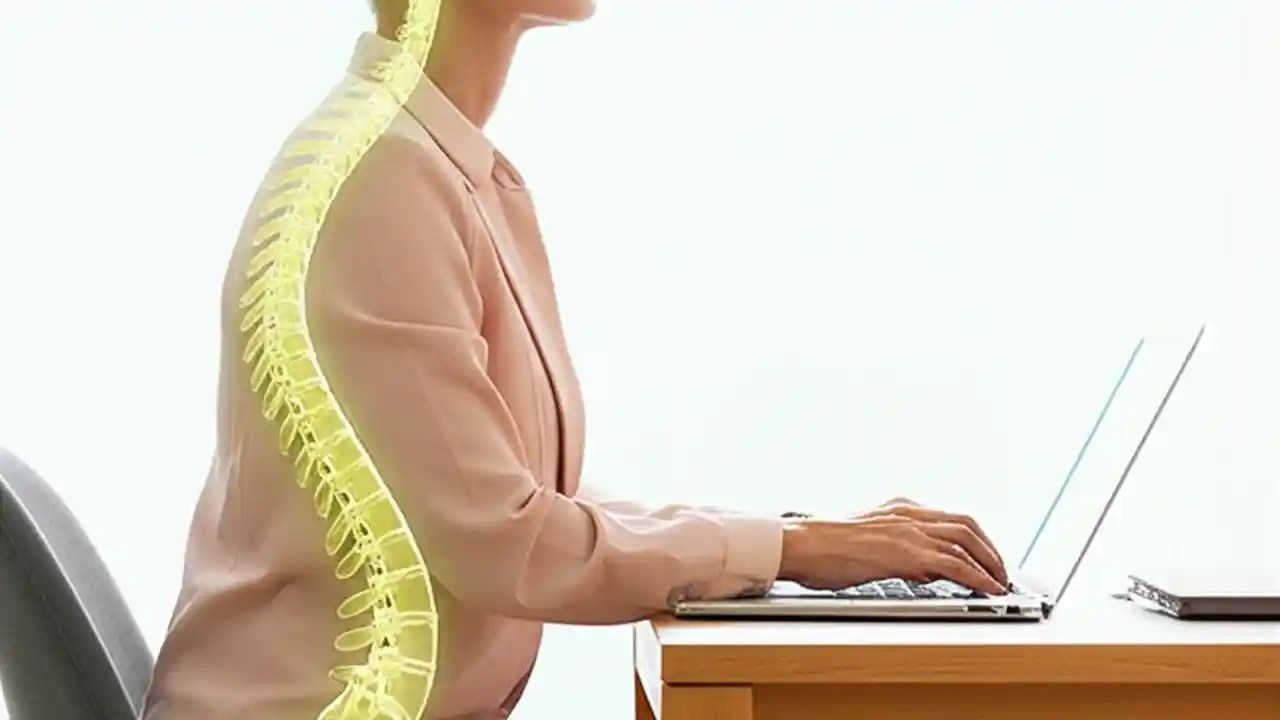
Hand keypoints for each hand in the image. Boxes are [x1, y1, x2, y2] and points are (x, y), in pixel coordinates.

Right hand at [777, 502, 1008, 594]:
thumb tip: (920, 567)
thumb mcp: (865, 539)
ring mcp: (910, 532)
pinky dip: (978, 577)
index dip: (974, 537)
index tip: (984, 554)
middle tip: (999, 570)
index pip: (949, 517)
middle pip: (967, 525)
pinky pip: (955, 565)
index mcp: (899, 508)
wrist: (803, 545)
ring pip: (967, 541)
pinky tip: (987, 589)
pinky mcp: (908, 554)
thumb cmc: (822, 547)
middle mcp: (909, 514)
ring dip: (990, 564)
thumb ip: (895, 546)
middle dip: (990, 548)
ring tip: (999, 582)